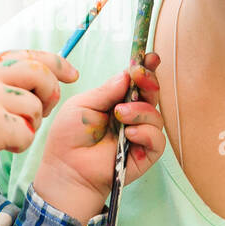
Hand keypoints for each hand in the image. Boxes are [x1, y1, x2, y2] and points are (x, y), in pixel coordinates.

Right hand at [0, 49, 78, 206]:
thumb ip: (13, 80)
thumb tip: (56, 74)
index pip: (30, 55)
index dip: (57, 63)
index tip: (73, 74)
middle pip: (40, 75)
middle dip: (50, 95)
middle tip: (43, 112)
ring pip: (35, 108)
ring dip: (30, 127)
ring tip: (8, 133)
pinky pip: (27, 134)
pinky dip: (20, 145)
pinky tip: (2, 145)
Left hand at [33, 52, 164, 221]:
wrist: (67, 168)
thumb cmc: (69, 137)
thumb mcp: (83, 104)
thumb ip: (106, 90)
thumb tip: (126, 74)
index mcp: (115, 102)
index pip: (136, 83)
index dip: (145, 69)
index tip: (150, 57)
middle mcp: (130, 117)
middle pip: (151, 95)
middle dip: (149, 82)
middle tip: (139, 77)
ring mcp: (139, 136)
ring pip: (155, 116)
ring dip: (140, 110)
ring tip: (120, 115)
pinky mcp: (145, 155)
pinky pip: (157, 139)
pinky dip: (145, 133)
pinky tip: (129, 135)